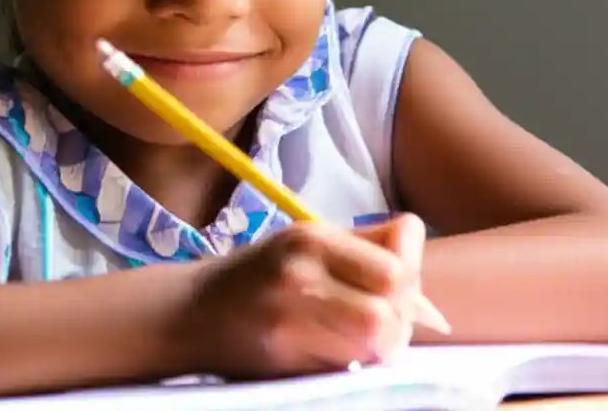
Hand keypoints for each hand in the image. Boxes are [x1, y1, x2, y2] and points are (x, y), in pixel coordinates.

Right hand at [180, 213, 427, 378]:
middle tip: (388, 323)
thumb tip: (417, 241)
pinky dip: (352, 363)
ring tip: (364, 340)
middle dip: (399, 324)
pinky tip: (338, 352)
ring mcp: (288, 321)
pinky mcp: (281, 359)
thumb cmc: (261, 274)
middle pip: (389, 315)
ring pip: (371, 348)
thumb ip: (366, 241)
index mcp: (312, 239)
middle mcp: (300, 276)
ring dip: (379, 348)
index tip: (400, 292)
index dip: (411, 286)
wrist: (191, 313)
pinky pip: (343, 368)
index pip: (395, 270)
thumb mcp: (308, 241)